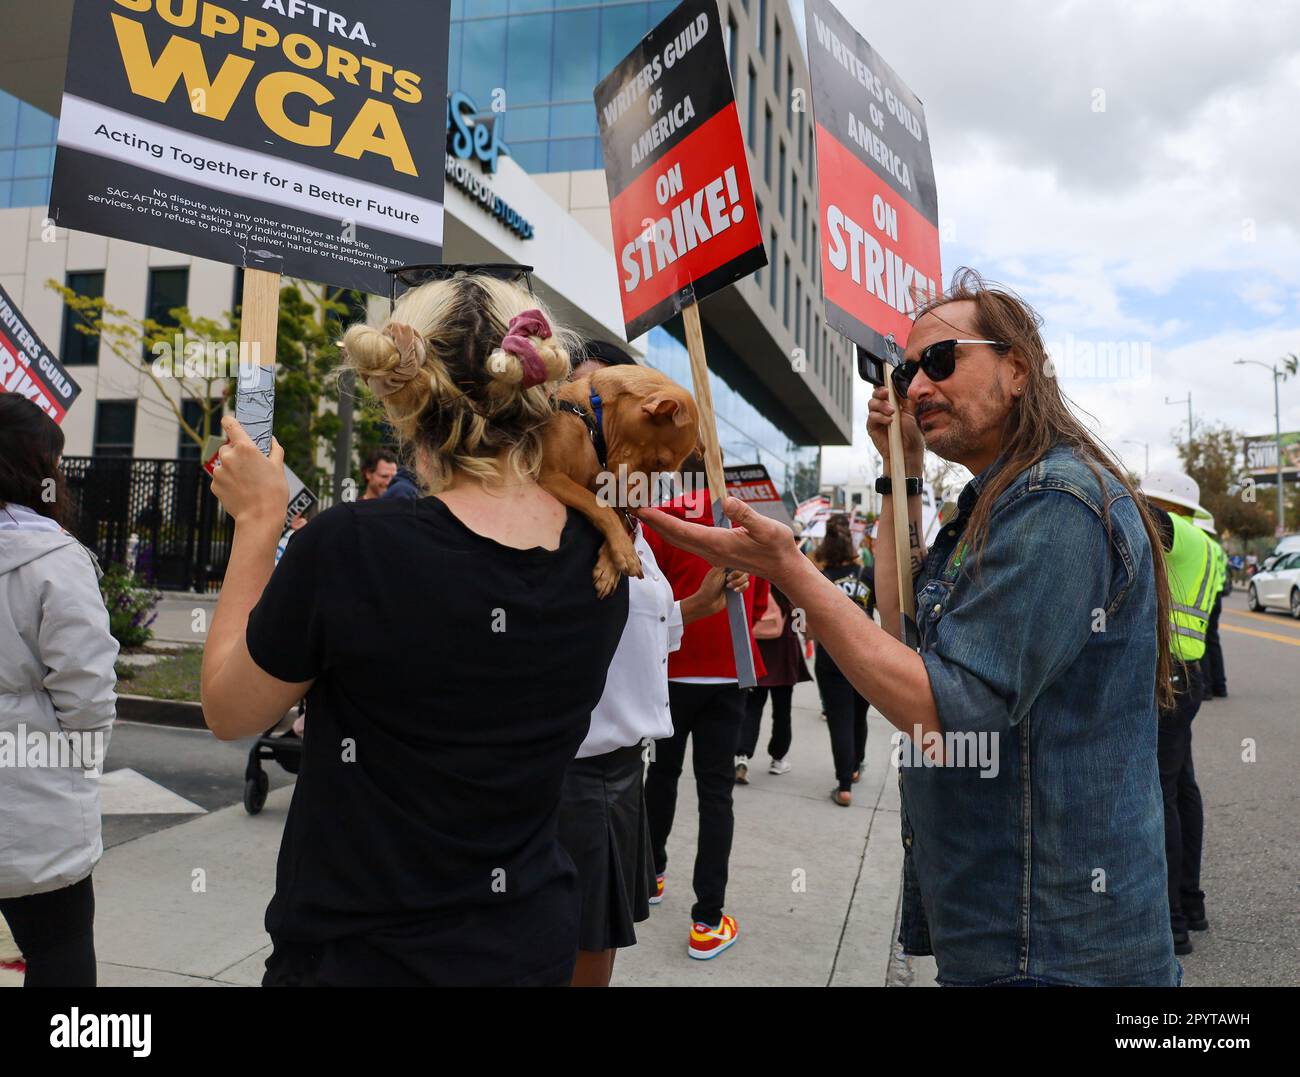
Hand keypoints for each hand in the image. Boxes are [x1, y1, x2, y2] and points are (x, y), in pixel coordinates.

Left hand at [210, 416, 288, 530]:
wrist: (260, 518)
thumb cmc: (273, 492)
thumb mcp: (278, 468)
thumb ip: (274, 450)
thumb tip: (272, 440)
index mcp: (245, 447)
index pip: (230, 424)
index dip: (230, 421)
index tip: (232, 422)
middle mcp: (229, 456)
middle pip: (228, 447)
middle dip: (237, 453)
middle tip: (250, 465)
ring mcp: (219, 471)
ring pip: (225, 464)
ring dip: (233, 468)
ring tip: (248, 482)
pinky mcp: (215, 485)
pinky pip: (221, 478)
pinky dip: (228, 482)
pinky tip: (241, 491)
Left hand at [637, 497, 800, 586]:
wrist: (783, 568)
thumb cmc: (777, 547)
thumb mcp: (767, 528)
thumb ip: (746, 515)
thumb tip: (727, 501)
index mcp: (718, 543)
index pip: (682, 530)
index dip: (660, 520)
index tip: (642, 510)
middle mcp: (710, 550)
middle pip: (674, 536)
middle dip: (652, 522)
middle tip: (633, 507)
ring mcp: (712, 553)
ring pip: (679, 540)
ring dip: (661, 526)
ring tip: (645, 512)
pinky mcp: (715, 552)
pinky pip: (687, 541)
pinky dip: (673, 531)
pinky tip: (668, 523)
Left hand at [681, 567, 749, 622]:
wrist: (707, 602)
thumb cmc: (709, 587)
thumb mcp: (716, 572)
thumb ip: (727, 563)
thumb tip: (736, 557)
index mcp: (724, 566)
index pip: (737, 561)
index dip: (736, 566)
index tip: (729, 572)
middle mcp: (730, 573)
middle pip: (743, 569)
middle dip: (738, 575)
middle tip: (727, 579)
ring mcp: (734, 581)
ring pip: (746, 578)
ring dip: (739, 582)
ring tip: (728, 587)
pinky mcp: (737, 590)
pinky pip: (746, 586)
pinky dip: (742, 587)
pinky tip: (735, 591)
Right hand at [867, 385, 924, 473]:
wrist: (909, 451)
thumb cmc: (912, 433)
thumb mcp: (912, 412)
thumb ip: (905, 399)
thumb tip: (899, 384)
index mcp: (894, 402)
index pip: (886, 389)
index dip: (884, 383)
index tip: (887, 381)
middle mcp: (883, 408)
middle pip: (876, 393)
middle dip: (880, 391)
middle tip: (887, 393)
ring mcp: (877, 417)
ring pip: (872, 403)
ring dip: (881, 405)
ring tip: (892, 412)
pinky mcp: (872, 427)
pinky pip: (872, 416)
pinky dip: (880, 417)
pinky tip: (889, 421)